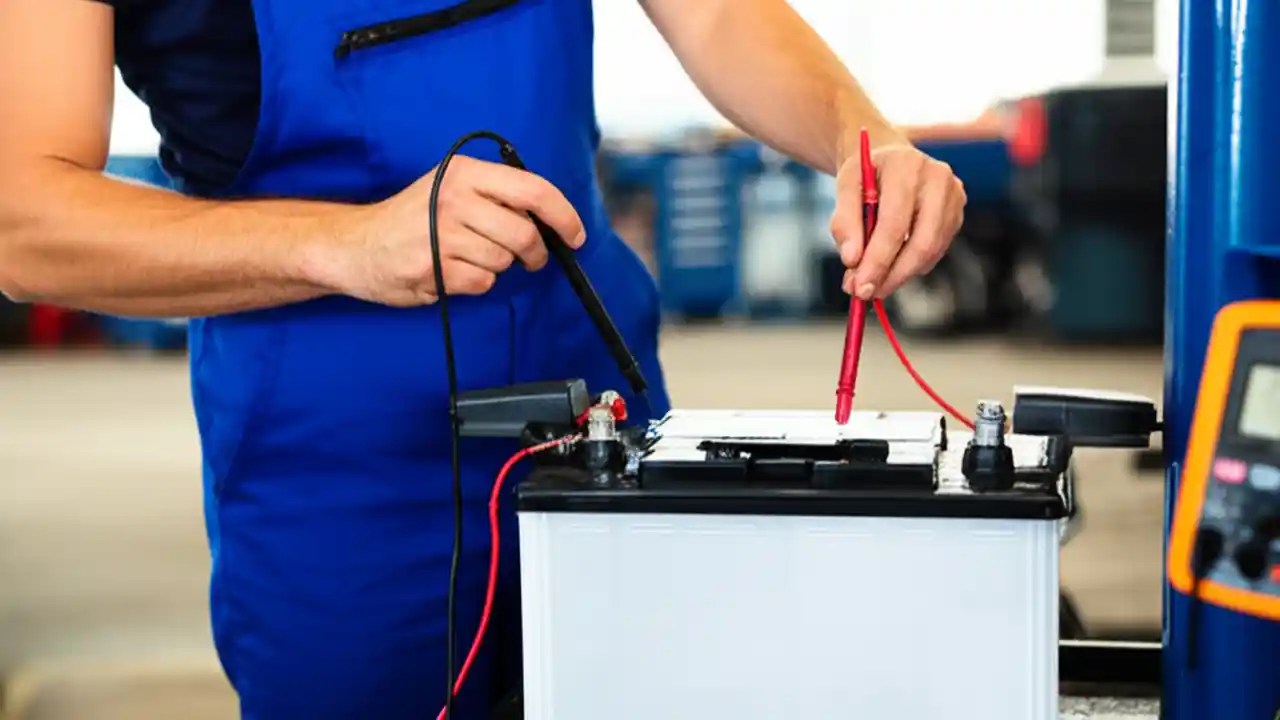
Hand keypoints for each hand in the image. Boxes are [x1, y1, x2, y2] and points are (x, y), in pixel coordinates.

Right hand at [321, 155, 585, 306]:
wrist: (354, 244)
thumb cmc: (412, 217)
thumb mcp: (451, 187)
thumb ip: (496, 195)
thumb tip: (551, 218)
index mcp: (464, 172)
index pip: (533, 191)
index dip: (564, 216)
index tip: (576, 235)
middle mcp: (454, 197)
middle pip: (524, 234)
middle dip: (535, 253)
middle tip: (530, 259)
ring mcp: (442, 233)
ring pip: (504, 262)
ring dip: (497, 267)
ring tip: (467, 257)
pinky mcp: (433, 268)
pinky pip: (482, 283)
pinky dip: (475, 283)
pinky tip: (451, 271)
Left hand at [830, 143, 965, 300]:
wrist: (890, 158)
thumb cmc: (866, 173)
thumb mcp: (845, 187)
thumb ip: (844, 222)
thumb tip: (851, 260)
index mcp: (907, 165)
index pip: (895, 223)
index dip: (878, 260)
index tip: (859, 287)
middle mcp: (938, 179)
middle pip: (922, 242)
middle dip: (893, 275)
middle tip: (868, 293)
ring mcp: (954, 196)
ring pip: (932, 251)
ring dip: (901, 274)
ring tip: (874, 281)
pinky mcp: (957, 213)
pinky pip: (937, 250)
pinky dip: (912, 264)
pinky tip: (892, 263)